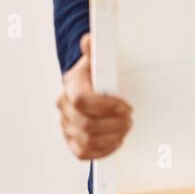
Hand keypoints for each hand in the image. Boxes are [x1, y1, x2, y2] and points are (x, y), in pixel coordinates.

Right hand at [56, 34, 132, 158]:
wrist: (91, 86)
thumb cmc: (99, 73)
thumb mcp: (99, 59)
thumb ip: (95, 50)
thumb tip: (90, 40)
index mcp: (71, 86)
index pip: (83, 101)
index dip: (107, 107)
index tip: (125, 106)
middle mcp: (65, 107)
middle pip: (88, 125)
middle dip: (115, 124)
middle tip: (129, 118)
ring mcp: (66, 126)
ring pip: (88, 142)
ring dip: (113, 137)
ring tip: (125, 127)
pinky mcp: (72, 141)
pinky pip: (85, 153)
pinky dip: (104, 150)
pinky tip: (116, 139)